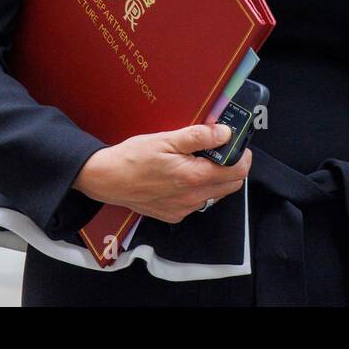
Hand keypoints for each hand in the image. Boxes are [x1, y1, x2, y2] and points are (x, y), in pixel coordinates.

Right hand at [72, 123, 251, 223]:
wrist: (106, 179)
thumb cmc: (133, 157)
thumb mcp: (166, 139)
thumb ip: (198, 136)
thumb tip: (224, 133)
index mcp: (194, 177)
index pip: (238, 171)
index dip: (242, 155)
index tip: (235, 143)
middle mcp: (192, 198)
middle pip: (231, 185)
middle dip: (231, 166)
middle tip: (217, 149)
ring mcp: (184, 209)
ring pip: (215, 194)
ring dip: (215, 178)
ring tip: (196, 160)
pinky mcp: (174, 214)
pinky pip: (197, 202)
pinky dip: (198, 188)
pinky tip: (181, 175)